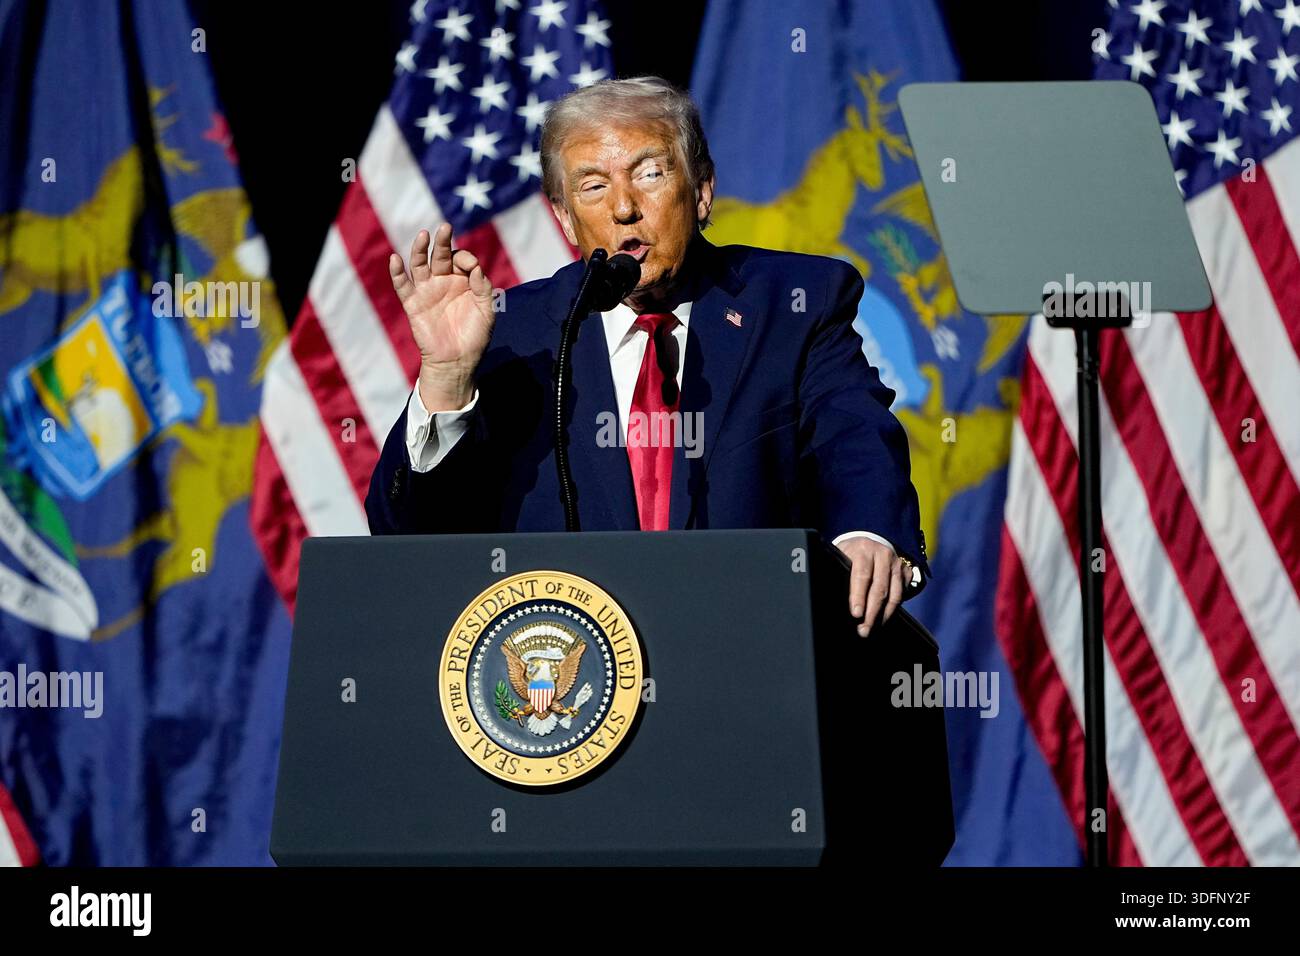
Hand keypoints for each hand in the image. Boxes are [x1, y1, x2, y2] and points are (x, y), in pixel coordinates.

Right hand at [389, 223, 495, 410]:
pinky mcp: (413, 303)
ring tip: (424, 235)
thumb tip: (476, 268)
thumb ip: (483, 288)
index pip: (462, 260)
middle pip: (440, 255)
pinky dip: (396, 272)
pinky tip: (395, 259)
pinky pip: (402, 285)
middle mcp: (443, 281)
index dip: (466, 259)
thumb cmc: (475, 336)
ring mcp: (427, 291)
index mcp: (463, 281)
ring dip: (420, 249)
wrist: (457, 362)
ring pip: (420, 264)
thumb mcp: (487, 311)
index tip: (472, 267)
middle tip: (445, 228)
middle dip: (443, 242)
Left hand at [837, 537, 905, 637]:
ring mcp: (897, 563)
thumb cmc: (849, 554)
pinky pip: (902, 595)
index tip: (856, 614)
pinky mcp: (906, 571)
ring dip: (884, 615)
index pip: (862, 575)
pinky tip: (883, 619)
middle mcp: (883, 555)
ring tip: (873, 628)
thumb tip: (827, 592)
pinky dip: (893, 609)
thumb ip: (839, 570)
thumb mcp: (841, 555)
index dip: (858, 596)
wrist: (869, 543)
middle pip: (880, 589)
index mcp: (863, 550)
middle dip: (871, 613)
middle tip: (863, 630)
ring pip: (894, 595)